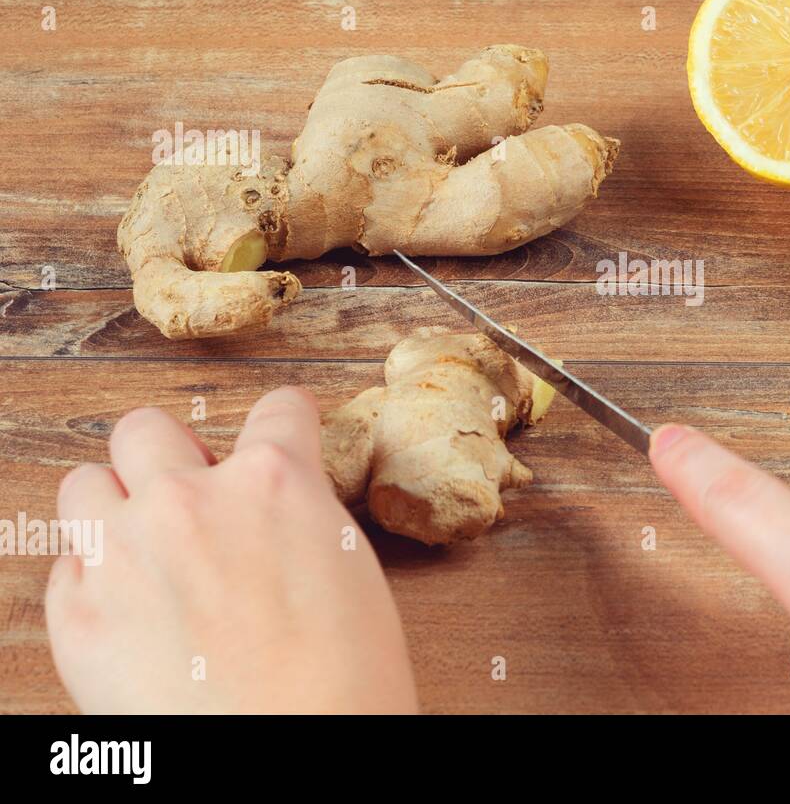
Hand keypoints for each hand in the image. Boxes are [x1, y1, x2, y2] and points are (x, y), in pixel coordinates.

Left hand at [46, 388, 417, 712]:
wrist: (293, 756)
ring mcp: (124, 554)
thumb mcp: (349, 570)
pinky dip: (92, 578)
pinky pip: (64, 567)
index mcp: (275, 483)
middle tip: (194, 494)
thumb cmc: (344, 685)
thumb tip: (277, 512)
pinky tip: (130, 607)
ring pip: (84, 484)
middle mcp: (190, 502)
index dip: (284, 421)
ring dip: (114, 505)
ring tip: (144, 543)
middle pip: (147, 428)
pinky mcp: (76, 618)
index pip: (277, 408)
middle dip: (171, 455)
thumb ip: (301, 518)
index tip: (279, 432)